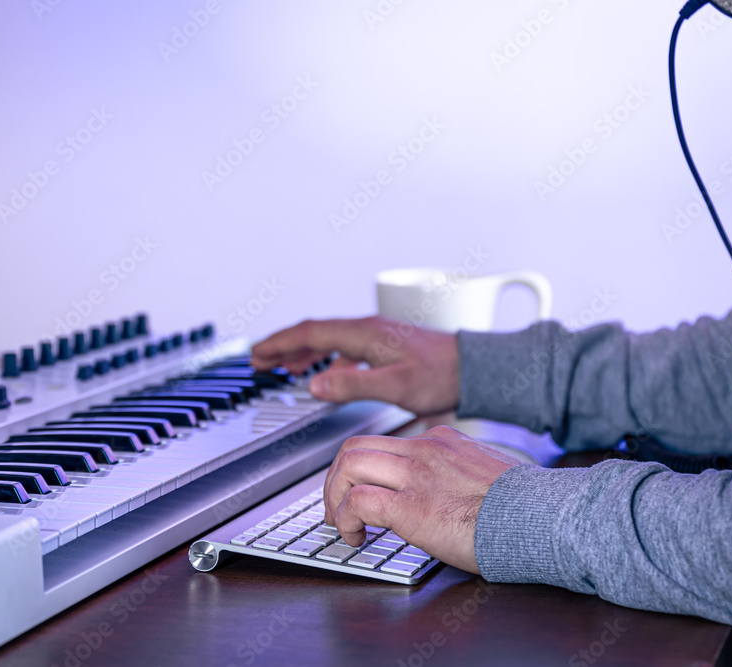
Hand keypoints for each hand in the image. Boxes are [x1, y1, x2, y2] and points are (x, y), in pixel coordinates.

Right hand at [251, 316, 458, 415]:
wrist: (473, 369)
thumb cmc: (441, 375)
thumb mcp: (394, 385)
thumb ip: (353, 384)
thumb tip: (315, 384)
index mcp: (365, 333)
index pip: (310, 332)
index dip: (280, 343)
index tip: (258, 353)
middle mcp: (367, 329)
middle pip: (314, 332)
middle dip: (284, 345)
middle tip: (259, 359)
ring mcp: (376, 336)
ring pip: (329, 340)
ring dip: (303, 351)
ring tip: (284, 366)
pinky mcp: (385, 346)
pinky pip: (344, 348)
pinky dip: (326, 358)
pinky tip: (326, 373)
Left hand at [323, 426, 520, 573]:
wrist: (541, 516)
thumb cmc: (525, 505)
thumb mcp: (489, 472)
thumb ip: (461, 473)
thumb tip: (454, 493)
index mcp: (442, 442)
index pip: (385, 442)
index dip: (363, 467)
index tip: (359, 489)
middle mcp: (424, 451)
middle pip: (355, 446)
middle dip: (335, 477)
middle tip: (336, 506)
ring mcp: (416, 475)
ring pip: (349, 464)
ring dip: (333, 495)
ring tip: (340, 523)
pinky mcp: (411, 506)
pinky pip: (357, 501)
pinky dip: (345, 518)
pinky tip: (356, 536)